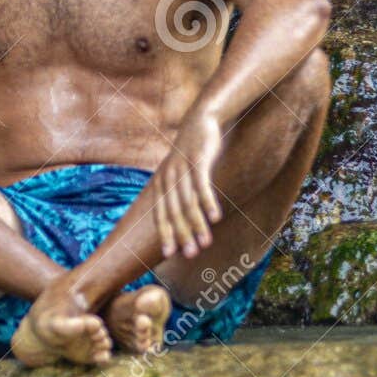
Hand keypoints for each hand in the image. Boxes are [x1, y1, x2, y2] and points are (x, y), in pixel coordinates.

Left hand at [155, 109, 223, 259]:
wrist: (200, 122)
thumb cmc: (192, 155)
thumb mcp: (180, 175)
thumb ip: (179, 196)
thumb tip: (182, 222)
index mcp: (161, 184)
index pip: (161, 214)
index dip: (166, 234)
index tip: (172, 254)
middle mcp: (167, 178)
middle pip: (174, 212)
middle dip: (183, 235)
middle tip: (192, 254)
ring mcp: (181, 169)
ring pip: (188, 203)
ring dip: (197, 224)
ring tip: (206, 242)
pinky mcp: (197, 161)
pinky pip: (202, 185)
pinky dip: (207, 202)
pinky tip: (215, 218)